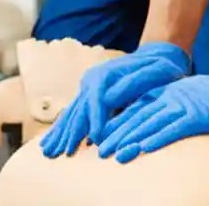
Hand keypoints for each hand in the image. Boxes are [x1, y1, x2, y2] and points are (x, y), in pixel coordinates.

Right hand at [40, 42, 189, 157]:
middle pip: (79, 109)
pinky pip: (74, 115)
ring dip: (61, 134)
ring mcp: (88, 89)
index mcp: (106, 75)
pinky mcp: (89, 96)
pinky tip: (53, 143)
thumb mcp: (155, 70)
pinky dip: (64, 130)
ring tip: (48, 151)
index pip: (97, 99)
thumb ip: (134, 83)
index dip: (95, 119)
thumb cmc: (160, 67)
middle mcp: (92, 81)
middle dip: (71, 132)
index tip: (95, 138)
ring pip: (72, 113)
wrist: (156, 56)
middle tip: (63, 152)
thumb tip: (110, 98)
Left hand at [96, 75, 208, 162]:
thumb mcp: (193, 92)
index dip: (119, 123)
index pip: (139, 108)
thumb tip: (163, 113)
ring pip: (151, 123)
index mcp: (170, 92)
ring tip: (114, 152)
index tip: (103, 136)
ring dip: (131, 139)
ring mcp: (184, 105)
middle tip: (99, 149)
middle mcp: (172, 97)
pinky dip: (158, 137)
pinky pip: (175, 128)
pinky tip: (144, 147)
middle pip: (139, 116)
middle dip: (117, 134)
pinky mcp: (199, 115)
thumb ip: (176, 101)